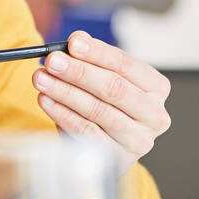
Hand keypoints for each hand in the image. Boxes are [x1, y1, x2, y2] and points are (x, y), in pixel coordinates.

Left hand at [32, 30, 171, 173]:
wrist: (108, 146)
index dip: (98, 52)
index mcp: (157, 87)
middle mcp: (154, 114)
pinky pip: (86, 132)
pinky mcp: (118, 158)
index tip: (73, 43)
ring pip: (98, 110)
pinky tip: (46, 101)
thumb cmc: (108, 105)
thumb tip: (77, 40)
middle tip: (52, 61)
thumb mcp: (105, 79)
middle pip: (114, 88)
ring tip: (42, 79)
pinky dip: (62, 114)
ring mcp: (139, 139)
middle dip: (79, 72)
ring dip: (65, 92)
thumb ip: (94, 59)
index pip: (126, 65)